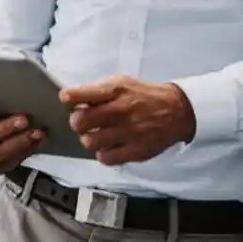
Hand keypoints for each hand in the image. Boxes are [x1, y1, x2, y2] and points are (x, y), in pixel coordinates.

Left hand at [59, 75, 196, 165]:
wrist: (177, 110)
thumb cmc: (144, 95)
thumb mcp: (122, 82)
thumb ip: (99, 90)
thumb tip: (73, 99)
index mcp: (116, 90)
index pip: (83, 94)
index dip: (69, 97)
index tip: (66, 99)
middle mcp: (121, 110)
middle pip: (81, 121)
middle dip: (77, 122)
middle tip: (82, 122)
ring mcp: (128, 132)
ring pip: (90, 142)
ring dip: (89, 139)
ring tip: (96, 135)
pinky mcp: (135, 150)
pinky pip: (105, 158)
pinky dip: (103, 153)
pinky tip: (108, 146)